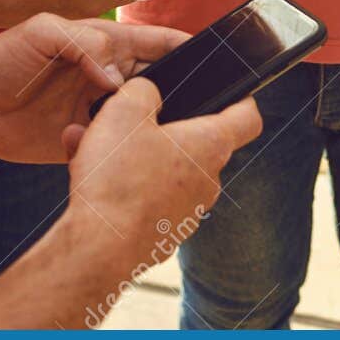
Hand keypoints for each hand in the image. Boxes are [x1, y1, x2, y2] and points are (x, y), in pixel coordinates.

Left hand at [0, 15, 190, 163]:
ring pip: (143, 120)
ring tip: (168, 135)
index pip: (158, 42)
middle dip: (182, 92)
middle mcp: (108, 77)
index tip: (215, 58)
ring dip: (155, 127)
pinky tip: (117, 155)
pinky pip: (115, 150)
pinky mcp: (85, 144)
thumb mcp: (42, 32)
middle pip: (160, 83)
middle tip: (199, 106)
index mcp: (105, 44)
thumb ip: (85, 42)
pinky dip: (122, 154)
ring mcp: (98, 112)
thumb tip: (117, 78)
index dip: (187, 47)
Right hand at [61, 78, 261, 284]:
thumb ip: (142, 91)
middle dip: (160, 129)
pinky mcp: (162, 235)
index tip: (230, 91)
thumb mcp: (124, 112)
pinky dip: (123, 187)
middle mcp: (207, 182)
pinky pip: (146, 200)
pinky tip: (92, 181)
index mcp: (209, 146)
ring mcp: (187, 213)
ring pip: (162, 172)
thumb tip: (147, 94)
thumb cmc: (118, 179)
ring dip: (133, 158)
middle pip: (195, 144)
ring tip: (93, 150)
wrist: (98, 248)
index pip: (247, 118)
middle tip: (127, 121)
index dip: (241, 99)